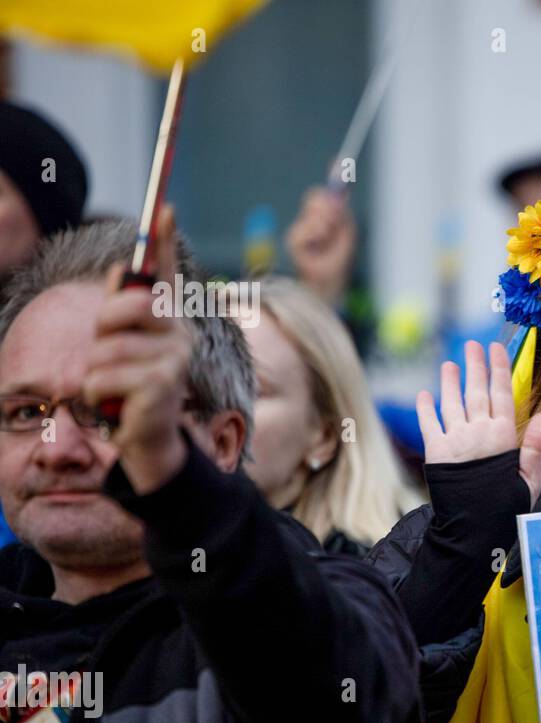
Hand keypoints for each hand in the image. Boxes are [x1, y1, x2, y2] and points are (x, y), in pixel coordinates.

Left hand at [83, 204, 191, 494]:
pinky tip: (118, 403)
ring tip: (117, 386)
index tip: (166, 206)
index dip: (165, 240)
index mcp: (170, 319)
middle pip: (127, 305)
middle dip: (105, 328)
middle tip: (112, 352)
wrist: (149, 437)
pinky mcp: (162, 385)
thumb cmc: (132, 386)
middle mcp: (181, 333)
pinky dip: (98, 393)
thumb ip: (120, 308)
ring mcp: (176, 359)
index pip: (167, 273)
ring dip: (98, 370)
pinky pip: (103, 375)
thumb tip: (120, 268)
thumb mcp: (121, 343)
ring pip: (107, 347)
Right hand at [286, 186, 355, 304]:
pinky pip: (306, 229)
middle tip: (336, 220)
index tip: (337, 191)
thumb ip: (342, 213)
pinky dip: (317, 234)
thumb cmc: (338, 255)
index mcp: (319, 216)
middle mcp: (306, 220)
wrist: (330, 278)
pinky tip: (319, 245)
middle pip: (313, 198)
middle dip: (328, 207)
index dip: (326, 192)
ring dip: (325, 224)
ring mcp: (298, 228)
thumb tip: (342, 194)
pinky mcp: (292, 239)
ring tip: (328, 238)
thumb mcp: (346, 231)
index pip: (317, 195)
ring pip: (311, 213)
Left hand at [417, 340, 540, 506]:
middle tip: (471, 345)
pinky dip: (426, 409)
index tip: (495, 349)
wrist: (472, 531)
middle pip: (476, 392)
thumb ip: (535, 448)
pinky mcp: (435, 452)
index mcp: (503, 437)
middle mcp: (478, 433)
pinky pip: (429, 425)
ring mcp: (455, 440)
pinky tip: (424, 395)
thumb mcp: (530, 482)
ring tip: (448, 365)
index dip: (499, 369)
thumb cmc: (506, 509)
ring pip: (452, 403)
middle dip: (475, 366)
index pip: (502, 394)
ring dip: (450, 382)